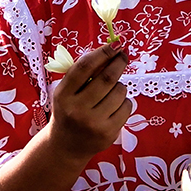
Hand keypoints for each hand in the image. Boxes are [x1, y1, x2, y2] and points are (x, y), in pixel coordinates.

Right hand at [48, 42, 132, 161]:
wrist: (65, 146)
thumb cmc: (69, 110)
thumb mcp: (67, 91)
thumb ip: (83, 73)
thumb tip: (111, 50)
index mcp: (63, 95)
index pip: (85, 67)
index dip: (102, 53)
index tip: (115, 44)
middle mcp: (77, 109)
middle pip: (107, 78)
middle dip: (119, 62)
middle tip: (123, 56)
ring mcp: (93, 123)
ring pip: (120, 91)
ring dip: (120, 85)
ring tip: (112, 91)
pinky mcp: (108, 133)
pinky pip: (126, 107)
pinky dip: (124, 101)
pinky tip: (114, 106)